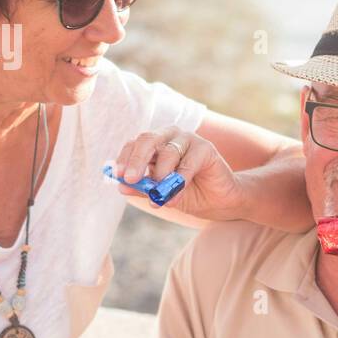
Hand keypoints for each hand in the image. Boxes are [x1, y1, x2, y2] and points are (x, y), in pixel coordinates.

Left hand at [112, 127, 245, 220]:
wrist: (219, 201)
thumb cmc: (188, 193)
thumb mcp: (160, 193)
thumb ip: (143, 187)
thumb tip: (121, 186)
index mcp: (156, 143)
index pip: (135, 144)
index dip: (124, 158)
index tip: (118, 175)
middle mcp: (170, 136)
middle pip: (148, 140)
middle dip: (137, 160)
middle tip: (131, 178)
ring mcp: (189, 140)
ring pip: (168, 152)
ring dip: (160, 177)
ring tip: (158, 198)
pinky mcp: (206, 148)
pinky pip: (188, 163)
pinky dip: (178, 182)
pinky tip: (173, 199)